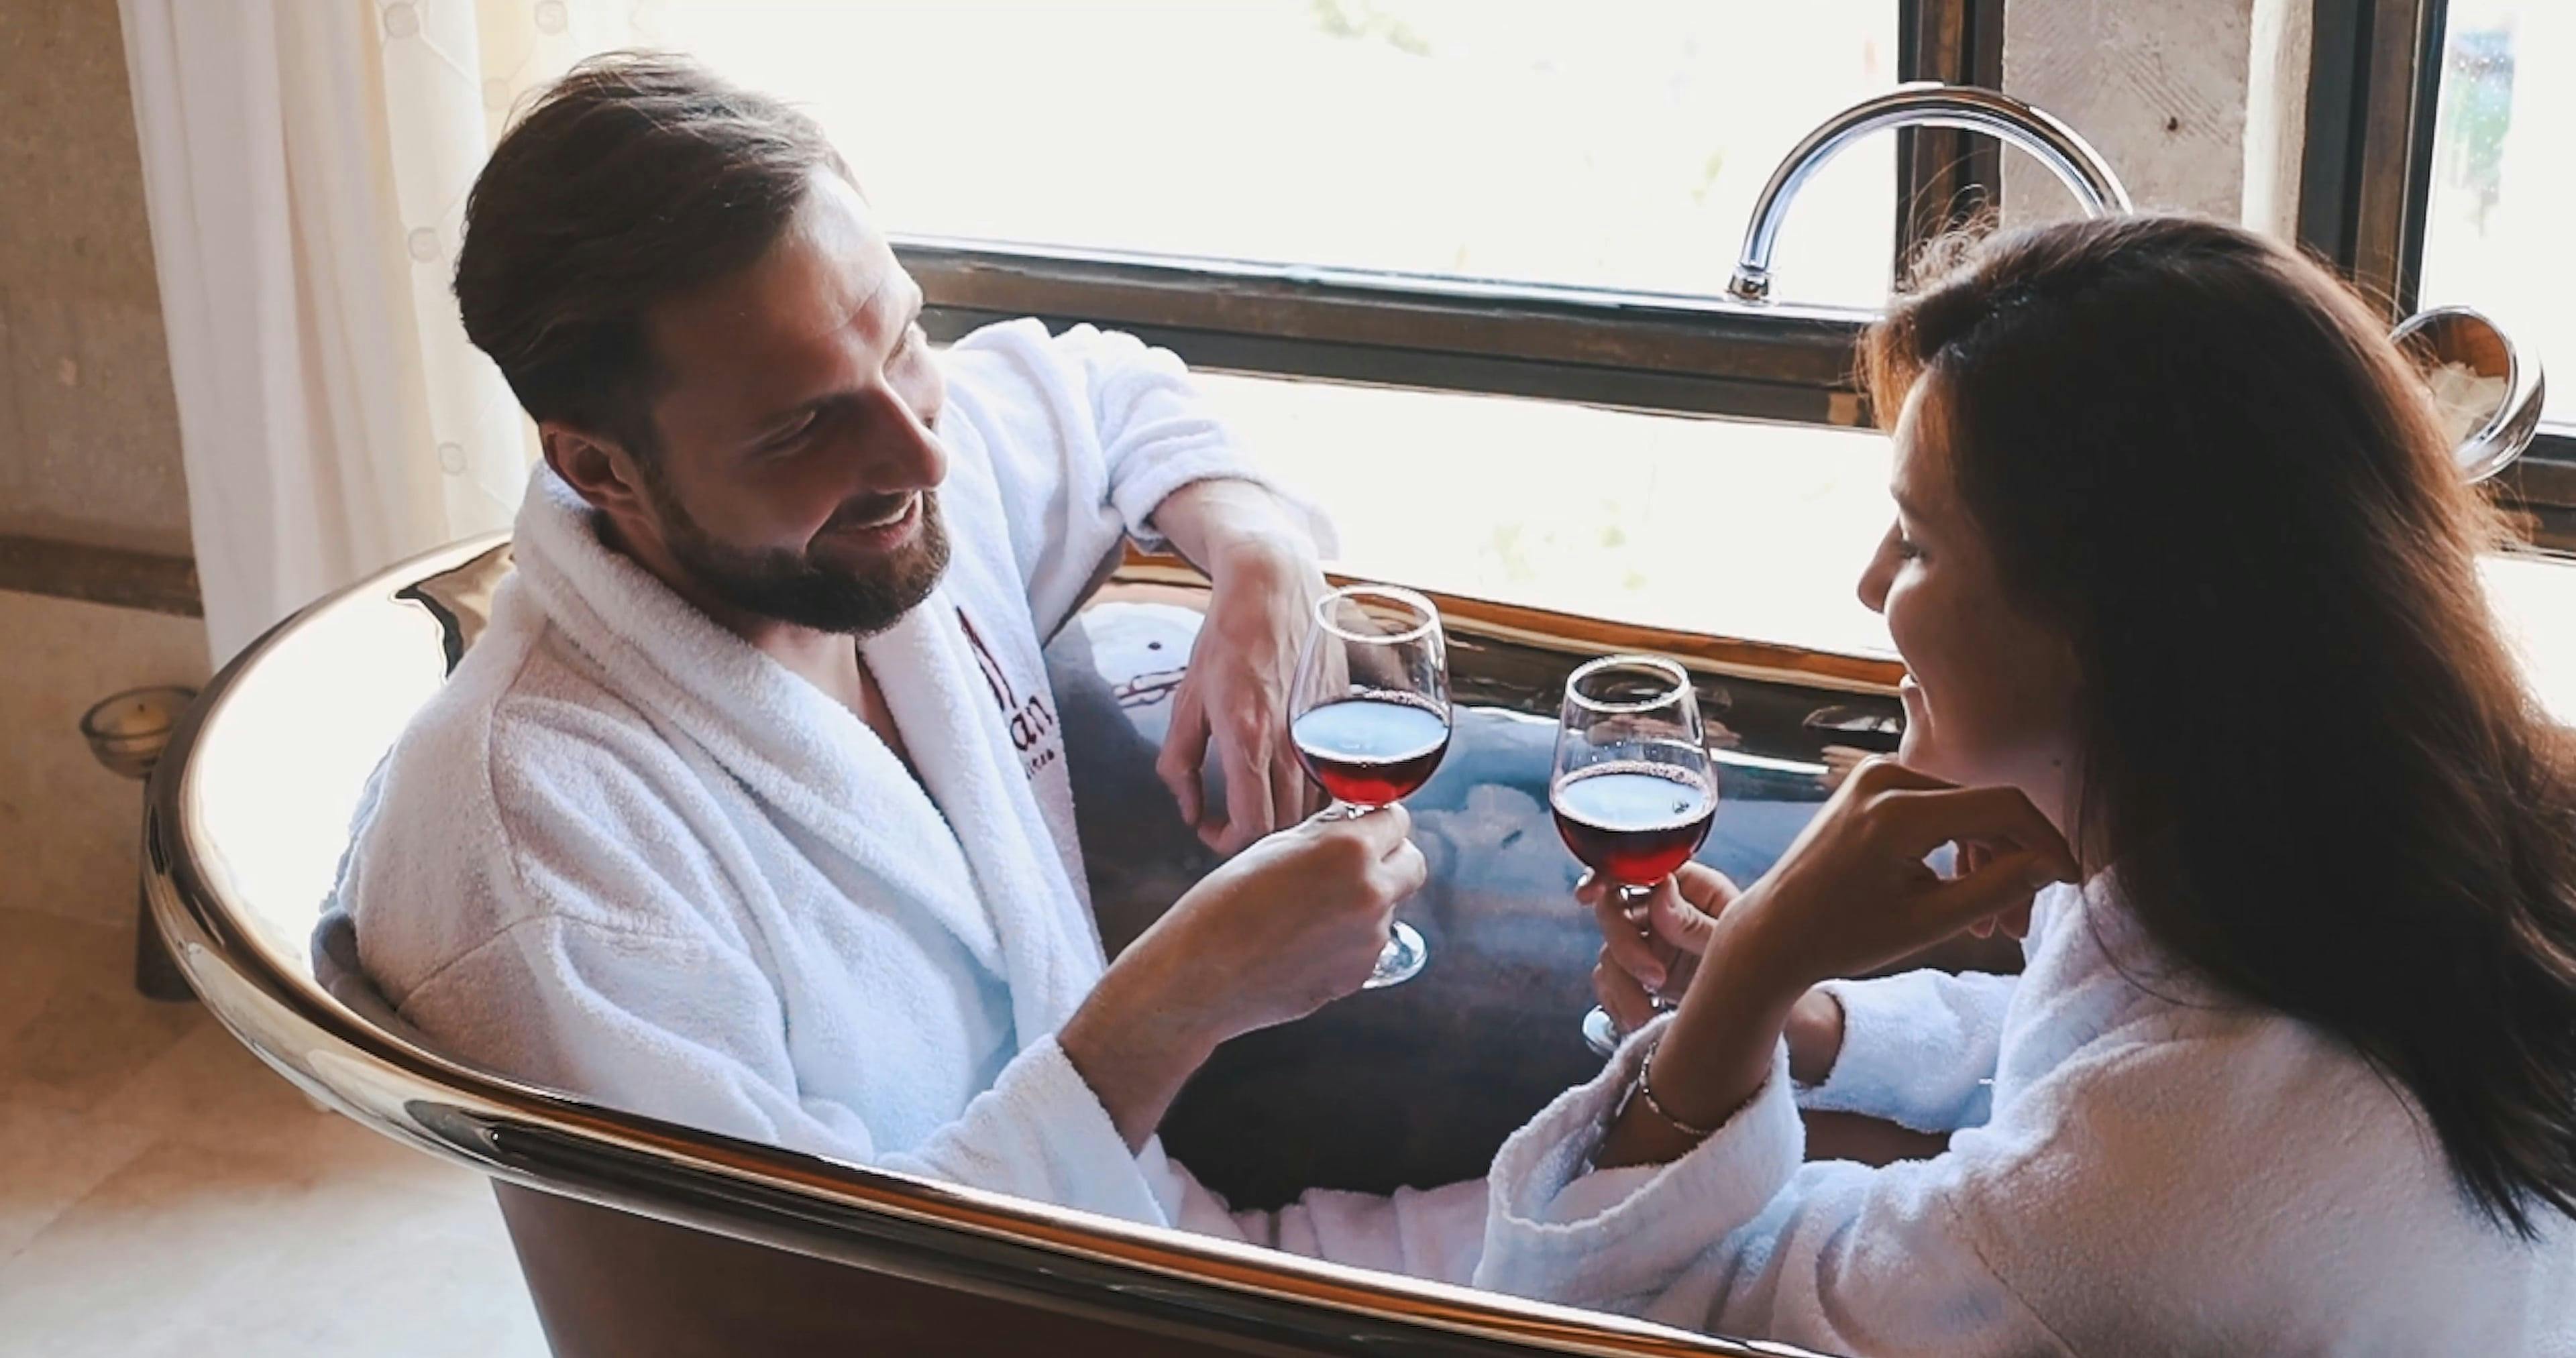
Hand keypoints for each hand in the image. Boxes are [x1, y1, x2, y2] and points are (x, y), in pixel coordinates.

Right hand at [1062, 806, 1425, 1145]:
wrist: (1201, 977)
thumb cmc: (1224, 906)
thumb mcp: (1275, 846)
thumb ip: (1327, 832)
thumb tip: (1356, 823)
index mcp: (1349, 849)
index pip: (1397, 819)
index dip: (1376, 822)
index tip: (1361, 827)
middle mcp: (1371, 892)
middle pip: (1412, 862)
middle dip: (1389, 858)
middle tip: (1350, 863)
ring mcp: (1370, 938)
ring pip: (1391, 904)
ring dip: (1366, 899)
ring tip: (1309, 908)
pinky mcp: (1361, 974)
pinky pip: (1370, 943)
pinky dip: (1350, 937)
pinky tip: (1305, 939)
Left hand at [1156, 531, 1329, 853]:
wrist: (1273, 585)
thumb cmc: (1225, 639)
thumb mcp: (1186, 701)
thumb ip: (1179, 764)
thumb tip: (1189, 812)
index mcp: (1247, 737)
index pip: (1252, 826)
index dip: (1228, 843)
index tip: (1211, 829)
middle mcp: (1290, 740)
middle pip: (1287, 826)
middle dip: (1256, 836)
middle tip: (1232, 820)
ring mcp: (1321, 732)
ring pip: (1315, 807)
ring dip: (1288, 818)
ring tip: (1261, 801)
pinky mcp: (1341, 720)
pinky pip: (1334, 778)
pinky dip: (1314, 794)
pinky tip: (1291, 779)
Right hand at [1586, 865, 1844, 1081]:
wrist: (1773, 1015)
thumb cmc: (1766, 967)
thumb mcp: (1737, 945)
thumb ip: (1697, 923)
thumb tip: (1660, 894)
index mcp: (1691, 886)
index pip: (1640, 866)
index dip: (1606, 874)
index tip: (1589, 895)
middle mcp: (1663, 909)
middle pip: (1615, 909)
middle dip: (1626, 946)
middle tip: (1655, 979)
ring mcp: (1649, 942)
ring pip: (1609, 951)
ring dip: (1623, 985)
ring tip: (1647, 1014)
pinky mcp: (1639, 975)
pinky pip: (1610, 982)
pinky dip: (1618, 1002)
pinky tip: (1640, 1018)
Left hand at [1595, 759, 2071, 1168]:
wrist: (1772, 934)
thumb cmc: (1841, 935)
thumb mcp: (1929, 921)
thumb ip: (1997, 889)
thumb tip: (2054, 865)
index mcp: (1899, 808)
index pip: (2003, 806)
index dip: (2047, 842)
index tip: (2072, 881)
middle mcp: (1887, 777)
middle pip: (1986, 808)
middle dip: (2016, 863)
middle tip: (2023, 925)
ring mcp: (1876, 777)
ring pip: (1964, 811)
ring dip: (1989, 861)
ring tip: (1995, 925)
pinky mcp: (1871, 788)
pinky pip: (1937, 810)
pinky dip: (1957, 849)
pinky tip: (1965, 895)